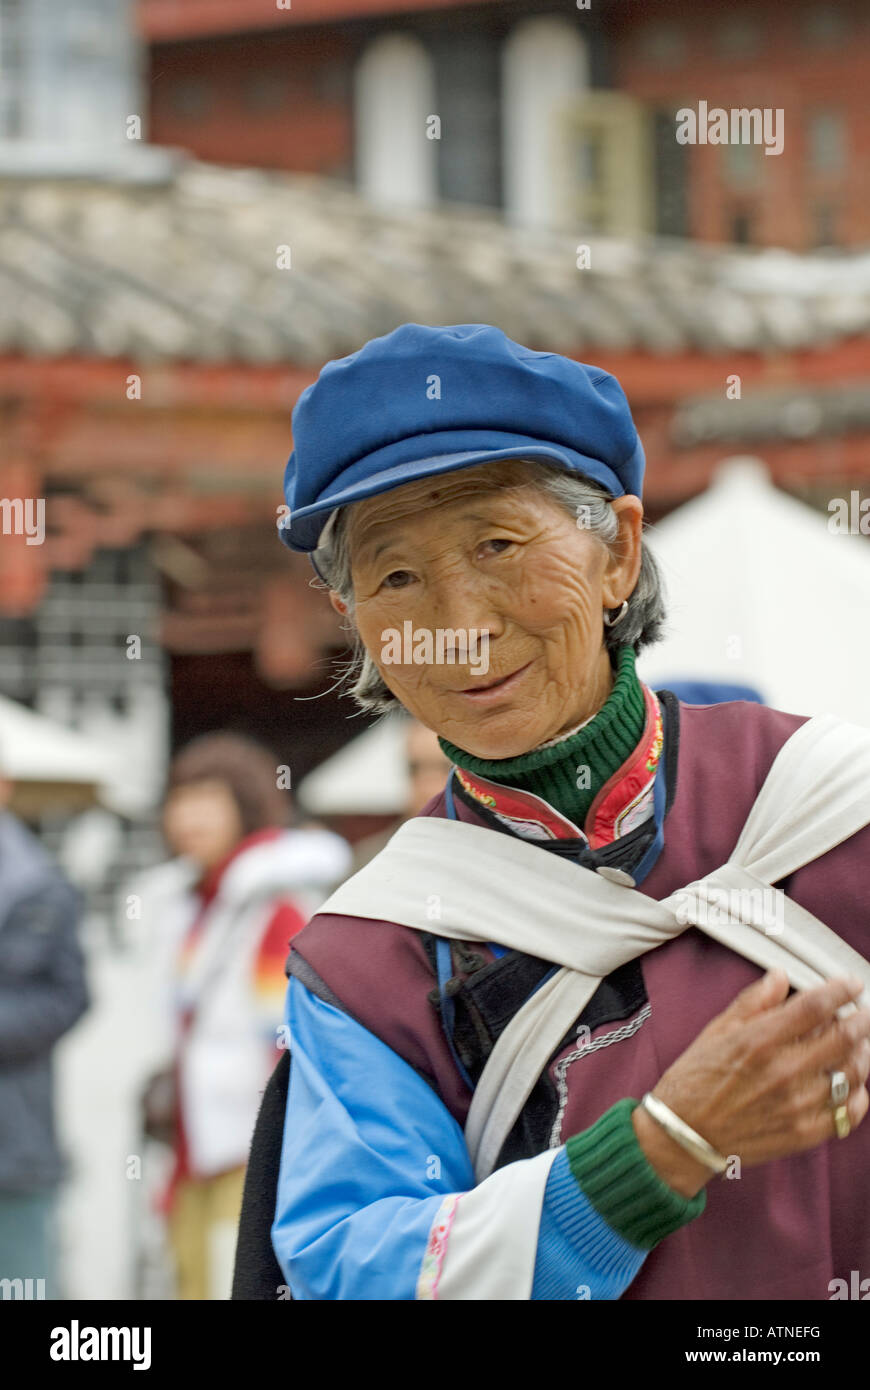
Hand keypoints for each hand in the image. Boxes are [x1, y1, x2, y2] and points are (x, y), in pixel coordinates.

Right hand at [632, 970, 869, 1197]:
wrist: (684, 1136)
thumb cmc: (694, 1082)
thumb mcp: (716, 1031)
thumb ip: (753, 1002)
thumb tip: (779, 977)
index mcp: (759, 1041)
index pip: (815, 1007)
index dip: (840, 990)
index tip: (850, 984)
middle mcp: (783, 1072)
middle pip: (844, 1038)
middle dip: (861, 1019)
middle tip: (863, 1013)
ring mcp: (797, 1105)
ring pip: (851, 1074)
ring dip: (861, 1053)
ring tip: (858, 1045)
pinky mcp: (804, 1133)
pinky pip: (847, 1113)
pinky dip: (857, 1095)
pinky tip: (851, 1085)